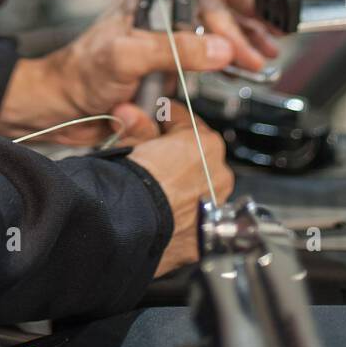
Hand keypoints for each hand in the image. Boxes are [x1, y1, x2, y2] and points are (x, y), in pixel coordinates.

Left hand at [0, 0, 279, 142]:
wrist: (60, 108)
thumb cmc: (80, 73)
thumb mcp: (127, 56)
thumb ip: (173, 49)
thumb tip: (220, 49)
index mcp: (148, 6)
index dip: (233, 11)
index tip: (257, 26)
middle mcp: (157, 22)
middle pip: (211, 16)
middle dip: (242, 31)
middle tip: (263, 50)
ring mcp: (161, 48)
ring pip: (210, 39)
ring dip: (238, 47)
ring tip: (260, 58)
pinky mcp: (162, 73)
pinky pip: (199, 66)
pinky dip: (221, 68)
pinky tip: (235, 70)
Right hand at [128, 101, 233, 275]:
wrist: (131, 225)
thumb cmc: (133, 184)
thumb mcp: (130, 143)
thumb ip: (135, 126)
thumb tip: (128, 113)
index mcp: (205, 143)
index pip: (184, 119)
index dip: (166, 117)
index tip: (156, 118)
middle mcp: (218, 173)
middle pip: (197, 154)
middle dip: (178, 152)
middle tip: (154, 154)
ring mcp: (215, 205)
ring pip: (200, 186)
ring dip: (184, 183)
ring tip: (157, 186)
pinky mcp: (206, 234)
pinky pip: (195, 216)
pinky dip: (183, 213)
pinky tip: (164, 211)